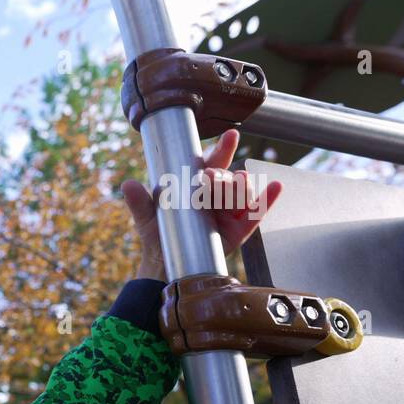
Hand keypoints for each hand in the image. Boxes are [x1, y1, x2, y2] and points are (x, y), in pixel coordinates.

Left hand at [122, 129, 282, 280]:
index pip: (210, 164)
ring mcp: (228, 212)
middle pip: (227, 177)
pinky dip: (267, 200)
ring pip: (242, 193)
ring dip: (241, 187)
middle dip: (223, 173)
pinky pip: (255, 213)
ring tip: (239, 183)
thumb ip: (139, 202)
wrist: (165, 266)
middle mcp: (215, 196)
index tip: (229, 137)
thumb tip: (128, 185)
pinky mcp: (238, 230)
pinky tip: (275, 187)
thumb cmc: (159, 235)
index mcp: (196, 187)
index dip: (220, 151)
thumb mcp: (146, 218)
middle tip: (210, 177)